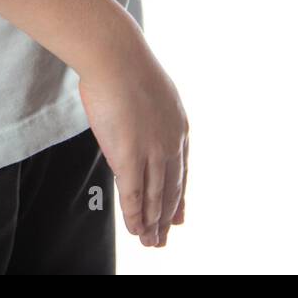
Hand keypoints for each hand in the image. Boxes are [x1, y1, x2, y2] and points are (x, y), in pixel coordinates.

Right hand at [78, 47, 188, 246]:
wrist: (115, 54)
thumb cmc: (122, 63)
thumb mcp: (148, 90)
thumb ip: (147, 112)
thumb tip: (136, 117)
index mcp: (178, 125)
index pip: (182, 170)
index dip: (179, 196)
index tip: (179, 217)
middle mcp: (171, 142)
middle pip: (172, 188)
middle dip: (168, 216)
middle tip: (165, 237)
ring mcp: (152, 150)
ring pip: (155, 196)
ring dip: (153, 222)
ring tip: (151, 242)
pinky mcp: (129, 155)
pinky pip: (134, 194)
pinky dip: (136, 215)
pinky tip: (136, 229)